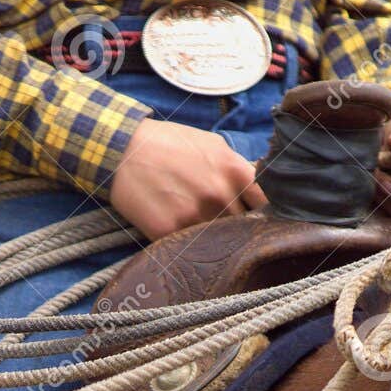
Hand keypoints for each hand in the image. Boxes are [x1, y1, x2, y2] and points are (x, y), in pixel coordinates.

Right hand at [109, 118, 264, 238]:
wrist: (123, 152)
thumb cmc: (169, 144)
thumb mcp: (212, 145)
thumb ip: (238, 169)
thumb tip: (260, 188)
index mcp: (233, 171)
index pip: (266, 204)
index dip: (266, 212)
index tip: (260, 217)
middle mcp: (218, 196)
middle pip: (243, 226)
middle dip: (237, 226)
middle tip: (222, 221)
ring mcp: (194, 217)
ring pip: (218, 241)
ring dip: (213, 238)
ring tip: (197, 224)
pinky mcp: (170, 233)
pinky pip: (190, 246)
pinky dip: (188, 243)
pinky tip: (177, 227)